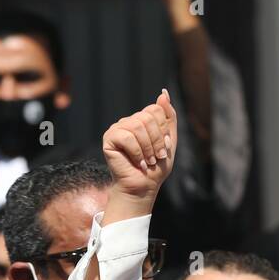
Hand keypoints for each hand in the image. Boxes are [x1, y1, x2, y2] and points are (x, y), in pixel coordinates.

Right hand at [102, 89, 177, 220]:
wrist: (143, 186)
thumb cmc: (155, 167)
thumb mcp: (169, 141)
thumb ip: (169, 117)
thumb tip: (163, 93)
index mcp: (142, 120)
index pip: (156, 109)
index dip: (162, 131)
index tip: (163, 148)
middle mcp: (129, 121)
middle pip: (147, 117)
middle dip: (156, 141)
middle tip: (155, 157)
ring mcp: (118, 128)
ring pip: (137, 126)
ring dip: (147, 148)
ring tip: (148, 161)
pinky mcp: (109, 138)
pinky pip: (127, 137)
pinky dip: (136, 152)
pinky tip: (138, 163)